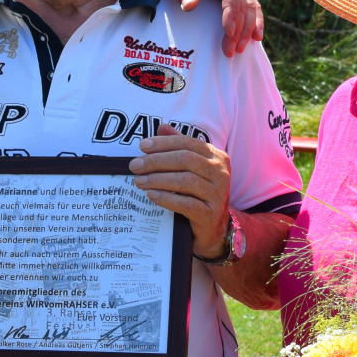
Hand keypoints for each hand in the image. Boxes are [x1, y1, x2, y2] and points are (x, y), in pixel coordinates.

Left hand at [130, 133, 232, 258]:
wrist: (214, 229)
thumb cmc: (199, 194)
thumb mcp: (192, 169)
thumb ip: (179, 147)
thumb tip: (161, 128)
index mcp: (216, 157)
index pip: (187, 143)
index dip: (163, 143)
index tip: (142, 146)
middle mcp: (221, 173)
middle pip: (185, 160)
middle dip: (156, 161)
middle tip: (135, 165)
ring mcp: (218, 194)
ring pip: (186, 181)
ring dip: (158, 179)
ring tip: (138, 181)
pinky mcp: (211, 214)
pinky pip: (186, 203)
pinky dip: (166, 198)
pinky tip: (151, 195)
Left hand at [146, 0, 262, 55]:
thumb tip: (190, 7)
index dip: (232, 13)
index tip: (228, 32)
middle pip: (243, 3)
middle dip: (240, 28)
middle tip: (231, 50)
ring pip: (249, 7)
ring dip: (248, 28)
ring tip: (241, 49)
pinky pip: (245, 7)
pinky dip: (251, 22)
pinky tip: (255, 37)